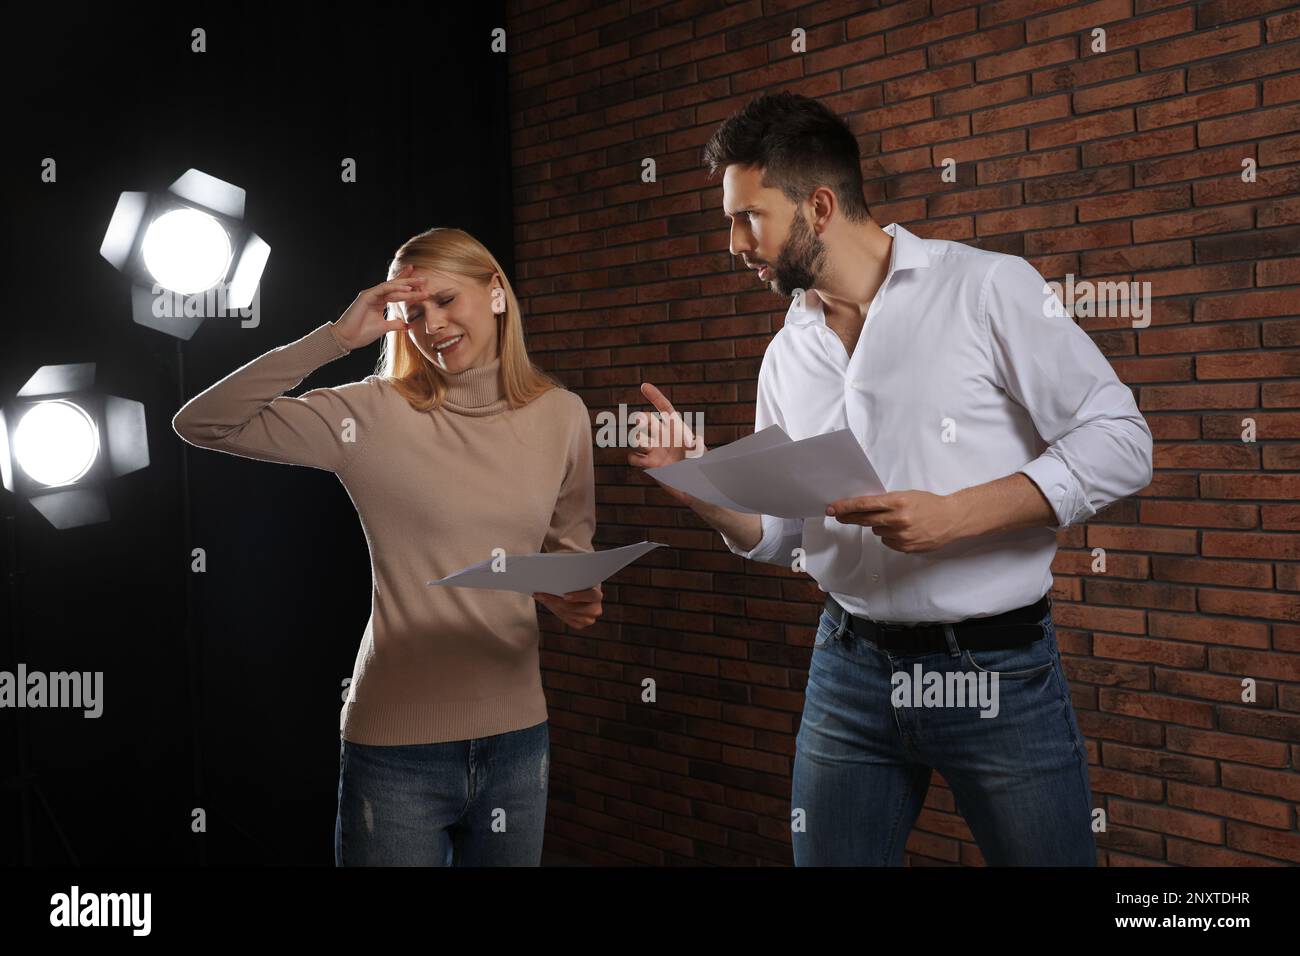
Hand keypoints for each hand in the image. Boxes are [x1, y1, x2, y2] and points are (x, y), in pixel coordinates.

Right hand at [331, 265, 431, 350]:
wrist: (348, 338)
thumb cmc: (362, 333)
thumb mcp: (384, 327)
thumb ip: (395, 324)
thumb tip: (408, 325)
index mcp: (379, 301)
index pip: (396, 291)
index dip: (407, 285)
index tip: (421, 283)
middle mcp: (375, 295)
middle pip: (396, 286)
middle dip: (410, 281)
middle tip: (425, 279)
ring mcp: (371, 294)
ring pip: (392, 286)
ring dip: (407, 284)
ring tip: (420, 282)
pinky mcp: (366, 296)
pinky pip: (384, 289)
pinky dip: (396, 288)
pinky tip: (407, 288)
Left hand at [532, 584, 602, 628]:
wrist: (580, 591)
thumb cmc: (577, 581)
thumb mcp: (576, 578)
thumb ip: (569, 578)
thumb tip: (551, 574)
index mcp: (597, 594)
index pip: (593, 595)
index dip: (579, 596)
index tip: (565, 596)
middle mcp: (595, 608)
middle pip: (576, 608)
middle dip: (557, 602)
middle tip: (541, 595)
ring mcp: (589, 619)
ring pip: (569, 614)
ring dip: (553, 606)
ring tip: (541, 597)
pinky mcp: (580, 624)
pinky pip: (566, 619)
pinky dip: (556, 611)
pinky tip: (548, 603)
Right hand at [627, 382, 705, 504]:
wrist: (696, 483)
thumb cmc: (702, 466)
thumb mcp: (702, 453)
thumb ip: (696, 446)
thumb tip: (695, 442)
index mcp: (677, 427)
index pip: (664, 407)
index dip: (654, 396)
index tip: (644, 386)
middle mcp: (663, 436)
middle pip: (645, 420)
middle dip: (641, 419)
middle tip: (642, 422)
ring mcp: (654, 449)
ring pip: (636, 437)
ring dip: (637, 439)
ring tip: (647, 446)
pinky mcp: (649, 464)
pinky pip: (634, 457)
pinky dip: (635, 458)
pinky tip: (646, 462)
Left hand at [825, 490, 963, 552]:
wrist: (951, 519)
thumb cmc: (930, 504)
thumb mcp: (907, 496)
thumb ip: (886, 502)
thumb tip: (863, 507)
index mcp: (898, 502)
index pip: (864, 504)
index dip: (846, 506)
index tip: (833, 508)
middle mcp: (898, 519)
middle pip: (864, 519)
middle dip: (849, 517)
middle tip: (838, 515)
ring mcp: (901, 535)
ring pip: (877, 530)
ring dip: (880, 525)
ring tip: (898, 520)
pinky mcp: (905, 547)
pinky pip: (887, 541)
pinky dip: (890, 536)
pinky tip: (904, 530)